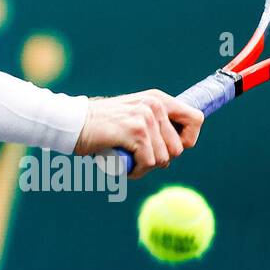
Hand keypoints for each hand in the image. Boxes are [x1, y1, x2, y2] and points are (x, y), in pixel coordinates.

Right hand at [73, 90, 203, 178]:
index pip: (196, 119)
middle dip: (161, 159)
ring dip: (146, 166)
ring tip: (129, 160)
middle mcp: (155, 104)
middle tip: (140, 156)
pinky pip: (149, 163)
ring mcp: (145, 117)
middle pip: (179, 148)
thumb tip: (181, 143)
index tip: (171, 148)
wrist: (72, 123)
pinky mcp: (135, 132)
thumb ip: (155, 121)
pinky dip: (137, 171)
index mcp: (158, 98)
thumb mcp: (133, 114)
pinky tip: (125, 165)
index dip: (188, 139)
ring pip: (164, 159)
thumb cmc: (101, 124)